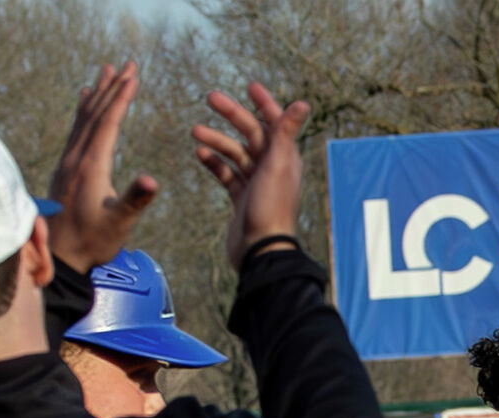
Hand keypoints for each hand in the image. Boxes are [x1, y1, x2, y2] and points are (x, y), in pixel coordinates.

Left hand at [46, 63, 158, 271]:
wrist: (59, 254)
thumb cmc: (92, 242)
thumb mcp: (119, 222)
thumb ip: (135, 199)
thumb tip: (153, 179)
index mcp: (92, 165)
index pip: (109, 122)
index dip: (122, 97)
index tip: (133, 75)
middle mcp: (77, 156)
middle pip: (96, 112)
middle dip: (112, 87)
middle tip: (126, 63)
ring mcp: (69, 160)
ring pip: (84, 117)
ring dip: (97, 92)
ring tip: (105, 71)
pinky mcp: (67, 167)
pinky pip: (75, 128)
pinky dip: (83, 109)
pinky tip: (84, 100)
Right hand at [192, 82, 309, 269]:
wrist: (261, 251)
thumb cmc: (271, 208)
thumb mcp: (278, 165)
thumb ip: (285, 132)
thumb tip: (304, 103)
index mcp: (286, 159)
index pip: (275, 123)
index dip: (264, 103)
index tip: (249, 85)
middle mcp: (273, 169)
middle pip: (252, 133)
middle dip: (232, 115)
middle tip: (209, 97)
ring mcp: (257, 184)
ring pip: (235, 153)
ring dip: (216, 140)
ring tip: (195, 131)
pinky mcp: (242, 198)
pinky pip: (227, 174)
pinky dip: (214, 163)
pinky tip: (200, 154)